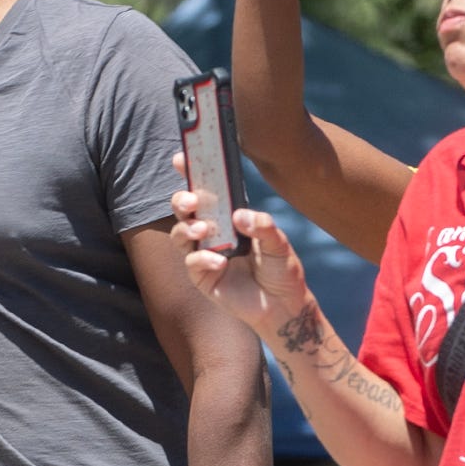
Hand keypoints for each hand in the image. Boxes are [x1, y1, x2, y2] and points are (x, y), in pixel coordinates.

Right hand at [174, 182, 313, 347]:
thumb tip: (240, 216)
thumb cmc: (282, 271)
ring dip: (187, 227)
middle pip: (185, 209)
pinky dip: (202, 258)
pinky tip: (221, 262)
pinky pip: (192, 262)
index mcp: (230, 217)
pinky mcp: (202, 277)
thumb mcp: (280, 243)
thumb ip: (264, 226)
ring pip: (180, 234)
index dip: (192, 174)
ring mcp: (205, 254)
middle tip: (192, 200)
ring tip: (204, 229)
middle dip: (181, 200)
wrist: (284, 307)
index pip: (207, 191)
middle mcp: (214, 232)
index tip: (182, 159)